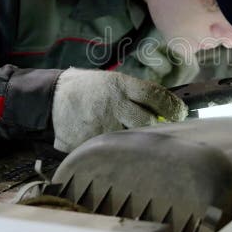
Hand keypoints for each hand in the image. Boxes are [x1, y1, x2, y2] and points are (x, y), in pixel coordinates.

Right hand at [51, 68, 187, 152]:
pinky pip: (110, 151)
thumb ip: (136, 93)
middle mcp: (113, 104)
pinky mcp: (88, 142)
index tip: (181, 113)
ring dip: (136, 142)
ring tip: (135, 140)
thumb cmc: (88, 89)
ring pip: (131, 139)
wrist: (50, 97)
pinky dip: (115, 151)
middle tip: (163, 130)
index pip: (155, 95)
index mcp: (120, 85)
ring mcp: (100, 125)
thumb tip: (167, 107)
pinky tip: (114, 148)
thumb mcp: (111, 81)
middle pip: (147, 122)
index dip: (172, 106)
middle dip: (157, 128)